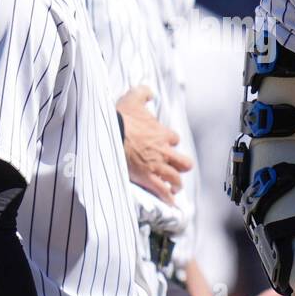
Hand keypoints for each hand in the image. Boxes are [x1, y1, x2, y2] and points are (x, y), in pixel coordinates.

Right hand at [117, 85, 192, 203]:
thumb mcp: (132, 98)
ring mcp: (157, 166)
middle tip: (175, 168)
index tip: (165, 145)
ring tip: (174, 187)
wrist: (110, 134)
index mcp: (162, 134)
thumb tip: (149, 91)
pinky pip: (163, 191)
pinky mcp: (148, 178)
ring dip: (175, 183)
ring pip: (176, 179)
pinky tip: (171, 203)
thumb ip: (143, 93)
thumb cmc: (121, 118)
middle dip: (181, 166)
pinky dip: (168, 199)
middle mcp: (164, 151)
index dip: (170, 143)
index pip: (174, 139)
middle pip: (183, 162)